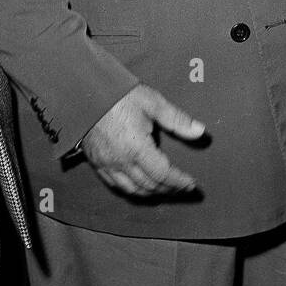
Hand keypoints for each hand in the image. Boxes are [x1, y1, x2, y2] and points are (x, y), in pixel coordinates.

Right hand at [82, 84, 205, 197]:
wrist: (84, 92)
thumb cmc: (120, 95)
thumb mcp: (152, 102)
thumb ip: (177, 119)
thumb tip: (201, 131)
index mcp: (137, 147)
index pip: (163, 175)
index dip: (180, 182)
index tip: (193, 184)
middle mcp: (121, 161)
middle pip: (150, 186)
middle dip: (170, 189)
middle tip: (184, 188)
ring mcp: (107, 165)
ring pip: (133, 190)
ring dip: (153, 193)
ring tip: (167, 189)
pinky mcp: (96, 164)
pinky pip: (116, 186)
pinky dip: (133, 190)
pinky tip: (142, 186)